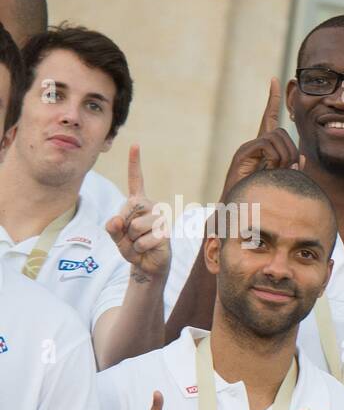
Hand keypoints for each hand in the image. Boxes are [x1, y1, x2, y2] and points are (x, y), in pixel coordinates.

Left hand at [105, 145, 169, 280]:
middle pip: (127, 210)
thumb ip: (112, 227)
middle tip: (131, 237)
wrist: (147, 265)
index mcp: (138, 202)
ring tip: (140, 244)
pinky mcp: (165, 234)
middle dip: (123, 228)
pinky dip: (139, 249)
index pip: (136, 180)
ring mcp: (161, 219)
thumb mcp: (116, 236)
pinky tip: (146, 249)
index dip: (135, 163)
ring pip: (134, 227)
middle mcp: (152, 207)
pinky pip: (143, 240)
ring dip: (132, 241)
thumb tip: (118, 221)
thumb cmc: (132, 246)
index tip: (135, 145)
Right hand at [220, 78, 304, 198]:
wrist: (242, 210)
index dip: (274, 100)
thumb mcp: (285, 180)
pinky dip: (274, 158)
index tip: (275, 80)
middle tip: (288, 170)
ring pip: (276, 137)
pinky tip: (268, 170)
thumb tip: (302, 158)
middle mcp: (256, 144)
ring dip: (284, 157)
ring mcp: (248, 148)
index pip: (270, 117)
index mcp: (265, 148)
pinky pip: (266, 144)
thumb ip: (295, 168)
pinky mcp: (243, 153)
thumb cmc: (265, 198)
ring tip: (277, 173)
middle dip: (291, 151)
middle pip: (282, 132)